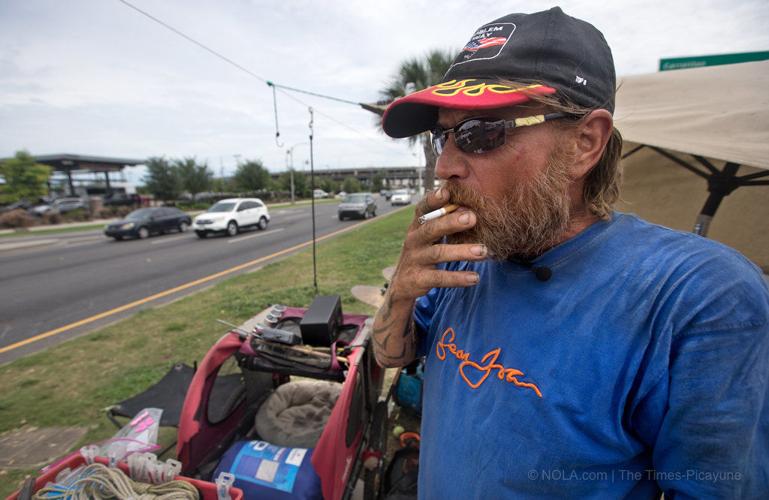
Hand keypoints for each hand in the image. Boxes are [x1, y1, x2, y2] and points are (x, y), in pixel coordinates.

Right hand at [388, 187, 486, 302]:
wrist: (402, 285)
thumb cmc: (423, 253)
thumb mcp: (429, 236)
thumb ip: (444, 221)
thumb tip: (470, 206)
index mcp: (418, 226)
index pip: (423, 209)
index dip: (433, 200)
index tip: (446, 192)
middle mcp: (414, 240)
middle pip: (431, 228)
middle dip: (451, 222)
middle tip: (472, 217)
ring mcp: (415, 259)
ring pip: (437, 253)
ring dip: (461, 251)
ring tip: (483, 251)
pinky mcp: (418, 279)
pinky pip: (439, 278)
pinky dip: (457, 278)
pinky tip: (474, 278)